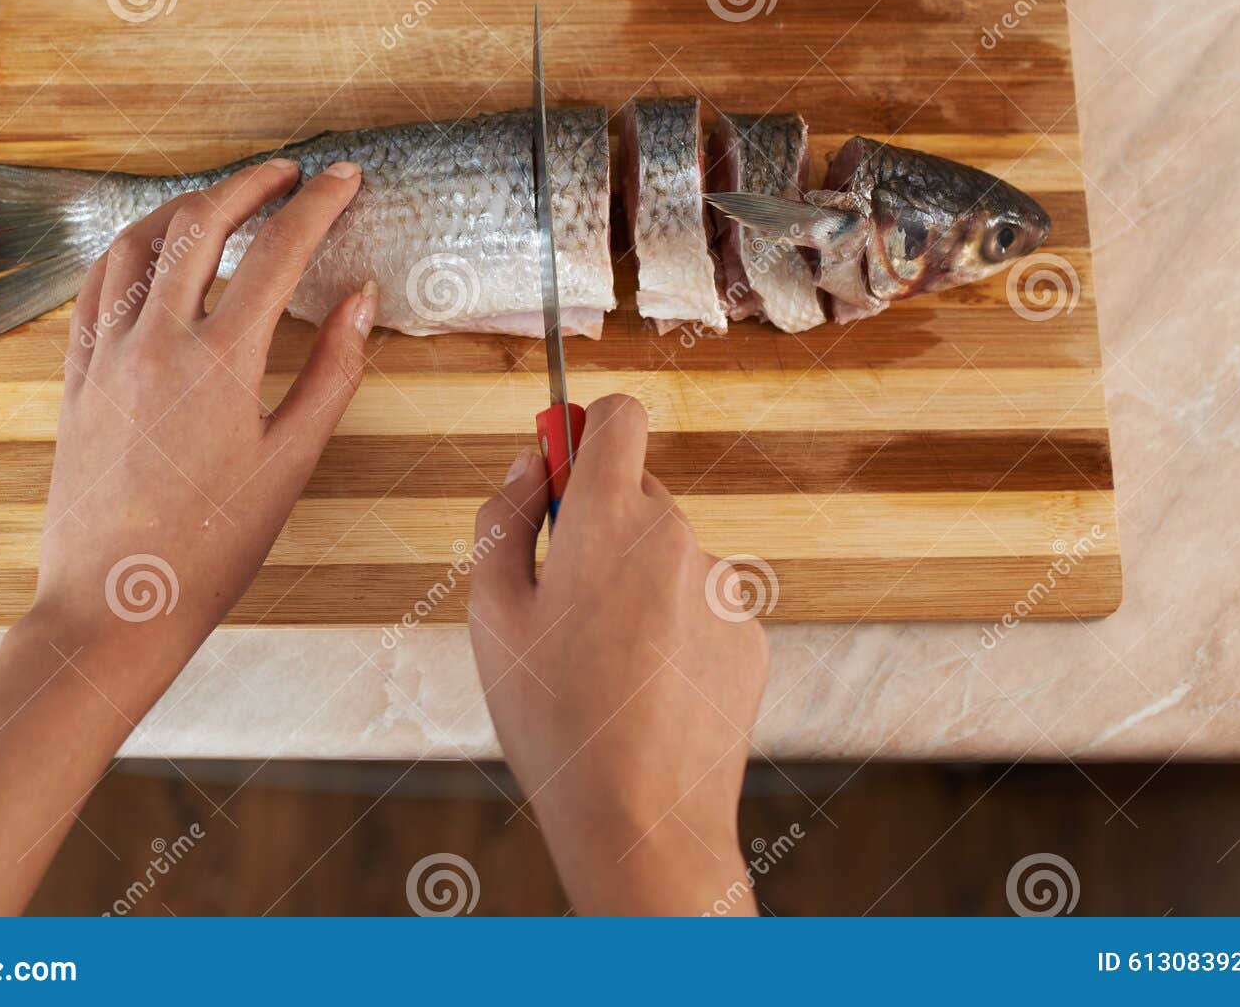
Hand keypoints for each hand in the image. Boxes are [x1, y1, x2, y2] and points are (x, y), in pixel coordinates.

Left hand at [32, 156, 376, 705]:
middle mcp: (156, 341)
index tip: (342, 178)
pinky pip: (93, 289)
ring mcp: (107, 356)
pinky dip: (126, 251)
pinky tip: (149, 254)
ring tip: (220, 201)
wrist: (114, 605)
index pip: (277, 251)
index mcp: (220, 361)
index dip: (317, 203)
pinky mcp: (77, 378)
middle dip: (249, 184)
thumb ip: (333, 370)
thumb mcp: (292, 461)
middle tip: (286, 174)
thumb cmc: (211, 546)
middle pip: (200, 223)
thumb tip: (361, 297)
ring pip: (136, 244)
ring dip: (182, 207)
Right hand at [467, 394, 768, 915]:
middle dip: (599, 522)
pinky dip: (672, 628)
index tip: (563, 464)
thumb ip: (505, 516)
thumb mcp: (491, 614)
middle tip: (562, 595)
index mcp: (611, 519)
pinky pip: (699, 606)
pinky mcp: (748, 636)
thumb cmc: (554, 721)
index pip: (620, 415)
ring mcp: (722, 588)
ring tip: (603, 665)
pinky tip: (645, 691)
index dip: (587, 428)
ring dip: (635, 582)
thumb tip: (534, 464)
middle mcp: (677, 537)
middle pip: (637, 491)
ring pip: (667, 555)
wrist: (642, 825)